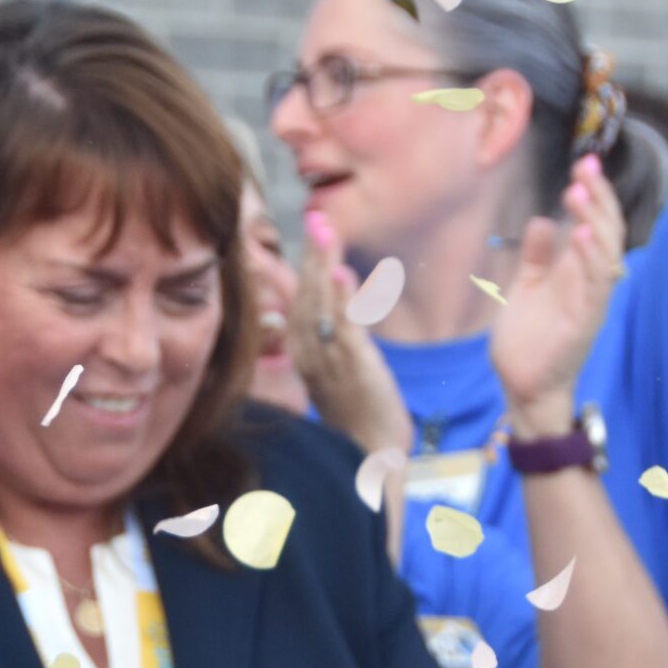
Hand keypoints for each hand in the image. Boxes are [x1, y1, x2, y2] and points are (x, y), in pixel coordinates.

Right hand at [287, 212, 412, 459]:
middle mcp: (307, 350)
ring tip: (327, 233)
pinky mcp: (352, 368)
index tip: (313, 224)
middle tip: (319, 217)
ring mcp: (327, 358)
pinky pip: (346, 329)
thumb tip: (330, 291)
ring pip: (322, 306)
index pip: (299, 295)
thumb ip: (331, 324)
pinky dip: (344, 300)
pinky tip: (346, 275)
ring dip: (324, 267)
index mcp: (301, 346)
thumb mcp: (333, 361)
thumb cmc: (354, 406)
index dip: (304, 259)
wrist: (369, 451)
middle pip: (307, 294)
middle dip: (313, 254)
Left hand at [490, 155, 625, 433]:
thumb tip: (542, 221)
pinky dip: (590, 259)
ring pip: (605, 253)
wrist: (523, 385)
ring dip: (594, 221)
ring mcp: (591, 301)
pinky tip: (579, 235)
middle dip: (598, 198)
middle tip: (585, 167)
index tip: (584, 165)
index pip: (594, 224)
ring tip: (578, 192)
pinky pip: (595, 285)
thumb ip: (537, 256)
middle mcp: (591, 282)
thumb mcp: (527, 286)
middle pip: (606, 231)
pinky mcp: (585, 321)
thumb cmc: (529, 339)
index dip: (594, 194)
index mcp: (578, 271)